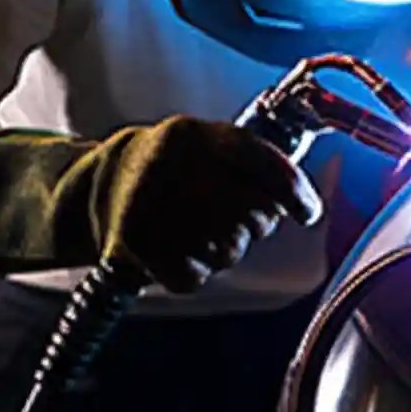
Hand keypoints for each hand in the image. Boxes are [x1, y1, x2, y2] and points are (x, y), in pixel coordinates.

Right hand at [95, 115, 322, 291]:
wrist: (102, 185)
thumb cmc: (176, 169)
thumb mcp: (209, 146)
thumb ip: (256, 163)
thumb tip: (305, 202)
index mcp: (193, 134)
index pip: (260, 160)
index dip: (293, 190)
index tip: (309, 212)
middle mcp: (169, 164)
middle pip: (251, 211)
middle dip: (256, 223)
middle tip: (236, 219)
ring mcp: (147, 205)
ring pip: (227, 249)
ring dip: (226, 250)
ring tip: (202, 233)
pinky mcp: (133, 244)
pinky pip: (193, 277)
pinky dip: (195, 273)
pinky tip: (180, 253)